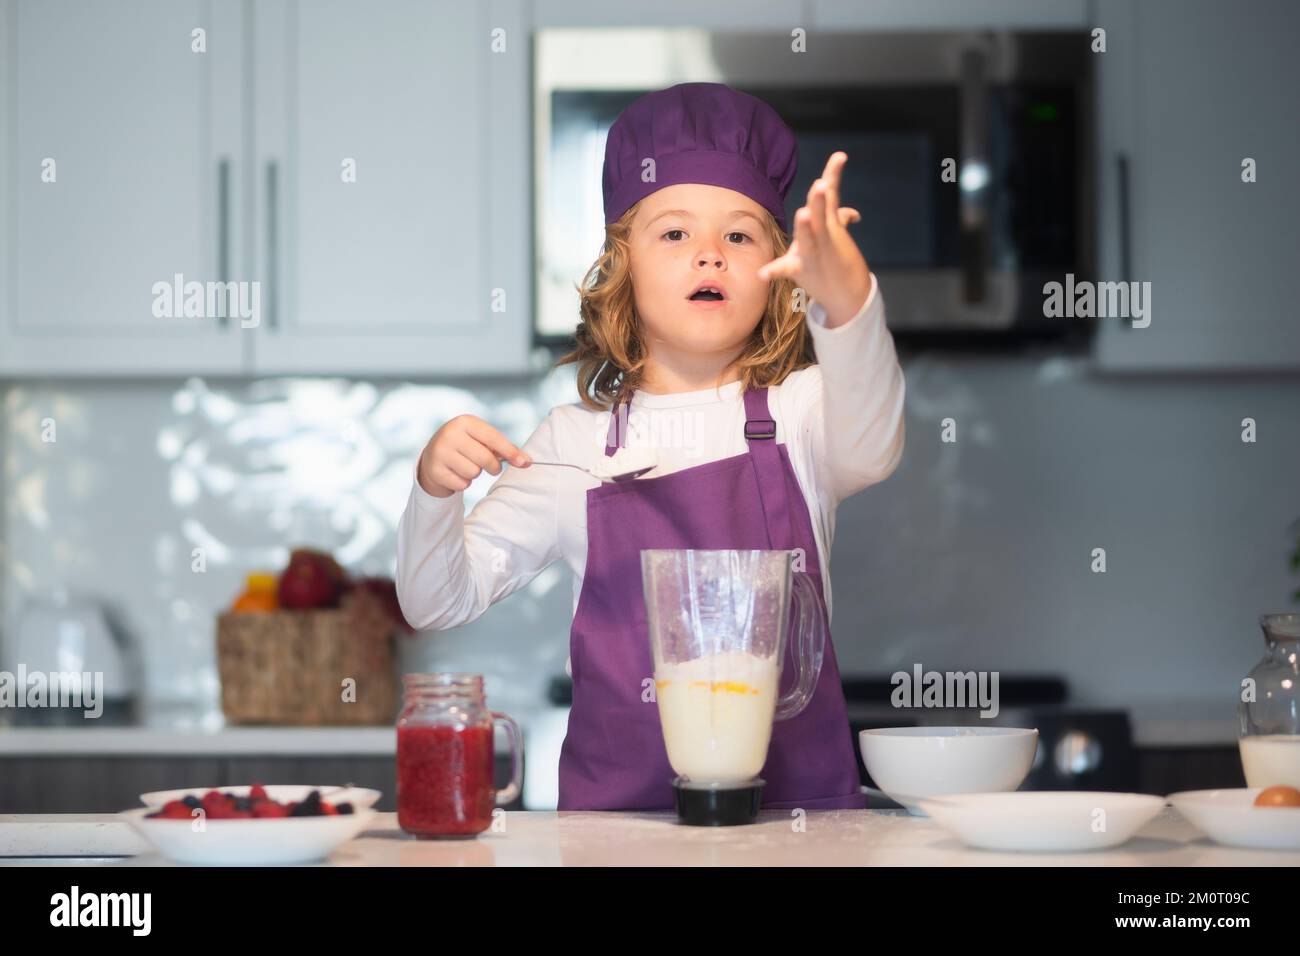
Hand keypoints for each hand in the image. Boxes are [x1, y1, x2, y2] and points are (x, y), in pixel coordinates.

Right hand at [417, 415, 529, 497]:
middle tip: (489, 466)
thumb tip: (525, 461)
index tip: (525, 462)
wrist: (432, 457)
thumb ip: (500, 448)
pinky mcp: (434, 470)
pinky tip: (455, 473)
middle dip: (492, 467)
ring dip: (474, 474)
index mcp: (465, 422)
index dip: (510, 452)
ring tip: (465, 466)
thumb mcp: (479, 439)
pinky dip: (463, 483)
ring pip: (473, 472)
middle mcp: (450, 433)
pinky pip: (462, 484)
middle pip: (485, 458)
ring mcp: (440, 451)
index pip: (493, 438)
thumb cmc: (465, 447)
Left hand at [757, 151, 872, 326]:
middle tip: (822, 185)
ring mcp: (813, 254)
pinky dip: (774, 271)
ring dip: (806, 228)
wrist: (848, 296)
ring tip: (804, 214)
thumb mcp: (837, 239)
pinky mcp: (803, 271)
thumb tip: (851, 213)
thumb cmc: (839, 262)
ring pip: (809, 239)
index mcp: (829, 224)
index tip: (840, 156)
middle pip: (822, 215)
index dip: (833, 174)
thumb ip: (838, 220)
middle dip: (822, 201)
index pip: (831, 195)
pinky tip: (762, 273)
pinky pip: (785, 270)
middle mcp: (823, 236)